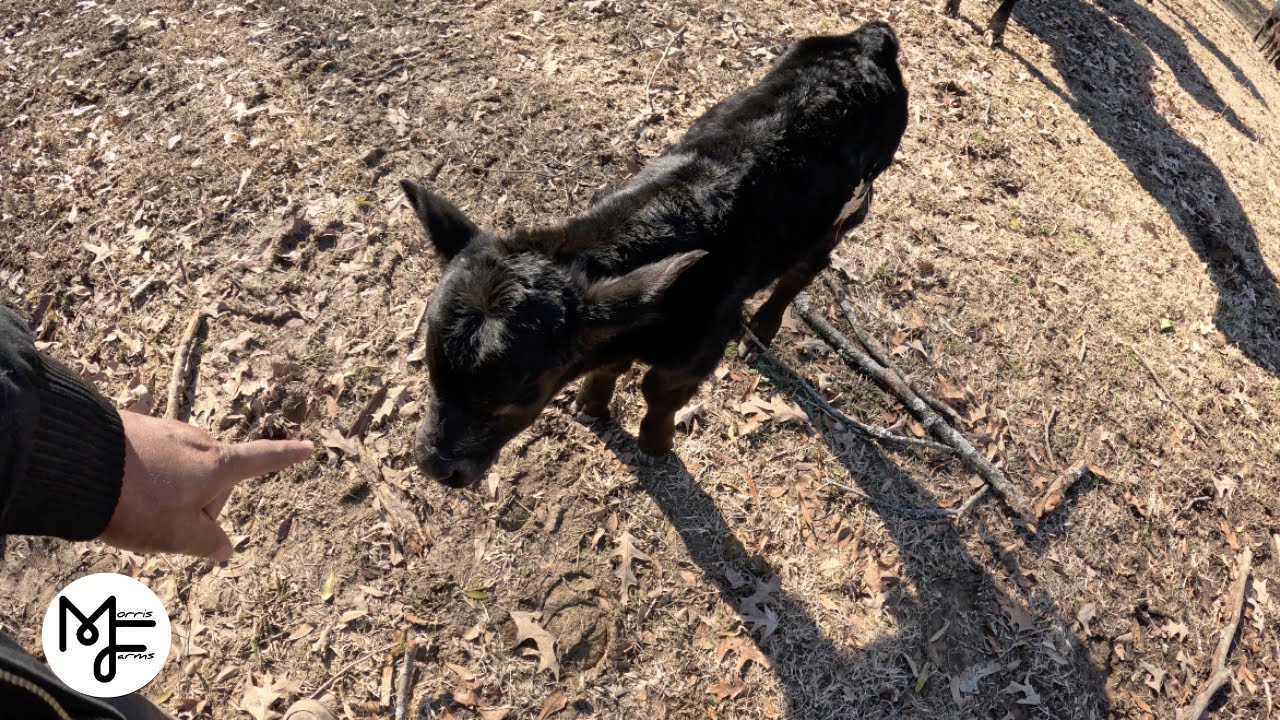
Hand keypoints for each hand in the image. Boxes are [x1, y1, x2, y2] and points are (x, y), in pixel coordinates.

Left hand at [100, 410, 313, 559]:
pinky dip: (144, 475)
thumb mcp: (177, 536)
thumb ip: (208, 543)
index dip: (286, 457)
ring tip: (132, 509)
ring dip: (167, 490)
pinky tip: (119, 489)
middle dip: (196, 503)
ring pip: (180, 467)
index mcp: (217, 465)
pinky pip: (152, 456)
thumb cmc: (136, 504)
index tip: (309, 447)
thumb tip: (227, 549)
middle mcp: (198, 441)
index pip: (261, 460)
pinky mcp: (136, 425)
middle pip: (212, 477)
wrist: (74, 463)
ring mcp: (166, 429)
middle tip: (162, 527)